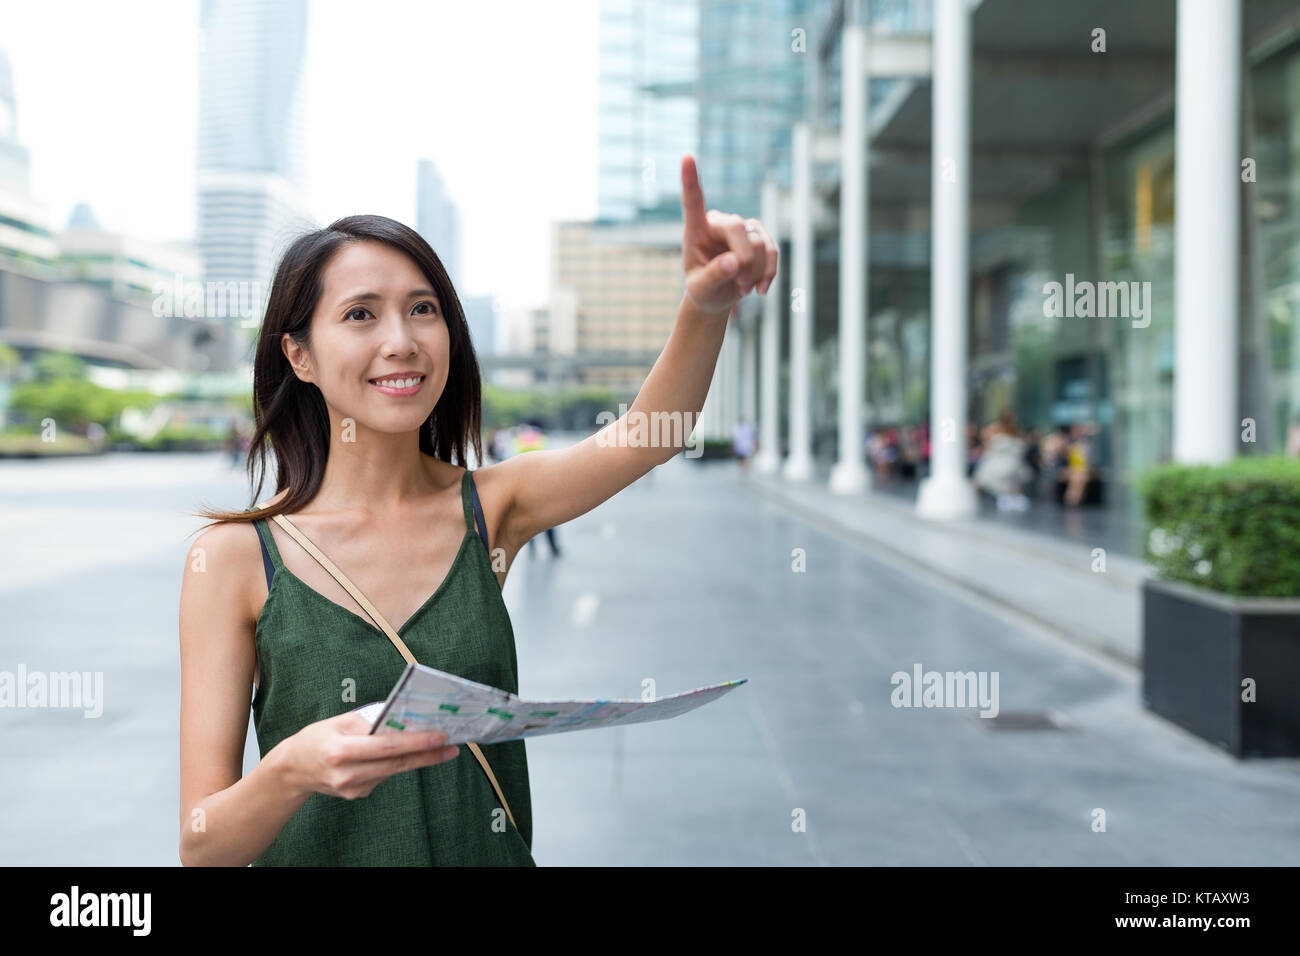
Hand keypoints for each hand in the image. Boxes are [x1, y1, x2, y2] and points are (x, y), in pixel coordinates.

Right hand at [276, 711, 459, 800]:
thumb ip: (370, 721)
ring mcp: (352, 788)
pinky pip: (383, 776)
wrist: (292, 769)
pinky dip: (394, 764)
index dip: (416, 743)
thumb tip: (402, 717)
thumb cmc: (317, 738)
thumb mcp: (339, 722)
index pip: (387, 747)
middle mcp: (347, 774)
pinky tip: (402, 755)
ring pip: (393, 771)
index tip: (440, 737)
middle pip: (396, 764)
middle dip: (428, 755)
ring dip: (418, 759)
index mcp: (341, 751)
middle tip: (452, 746)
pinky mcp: (357, 795)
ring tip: (440, 748)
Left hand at [680, 154, 777, 317]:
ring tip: (743, 289)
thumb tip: (734, 262)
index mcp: (696, 230)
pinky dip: (769, 272)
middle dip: (744, 260)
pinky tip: (761, 289)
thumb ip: (713, 276)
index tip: (686, 156)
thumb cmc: (703, 290)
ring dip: (755, 272)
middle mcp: (718, 222)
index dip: (690, 179)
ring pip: (759, 243)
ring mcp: (741, 227)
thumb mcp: (700, 290)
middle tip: (740, 286)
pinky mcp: (759, 235)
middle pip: (738, 228)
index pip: (692, 201)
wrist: (719, 296)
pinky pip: (772, 250)